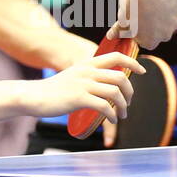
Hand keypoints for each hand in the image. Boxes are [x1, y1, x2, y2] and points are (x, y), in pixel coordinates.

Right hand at [22, 52, 143, 122]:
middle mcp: (87, 71)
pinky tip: (112, 120)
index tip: (142, 71)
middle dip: (129, 92)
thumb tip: (106, 87)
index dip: (132, 63)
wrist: (34, 96)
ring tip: (121, 115)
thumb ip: (89, 78)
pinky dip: (112, 115)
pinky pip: (104, 106)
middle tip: (128, 103)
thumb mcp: (73, 76)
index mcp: (87, 63)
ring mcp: (83, 84)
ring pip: (115, 93)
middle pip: (120, 77)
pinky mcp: (79, 98)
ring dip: (123, 106)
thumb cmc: (54, 90)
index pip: (116, 56)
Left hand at [114, 0, 176, 49]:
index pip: (146, 42)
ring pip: (169, 20)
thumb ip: (118, 30)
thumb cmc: (132, 4)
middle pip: (160, 33)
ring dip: (162, 15)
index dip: (140, 33)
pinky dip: (169, 3)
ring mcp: (175, 21)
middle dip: (153, 25)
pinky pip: (175, 7)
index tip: (135, 23)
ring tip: (151, 2)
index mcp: (151, 41)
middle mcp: (166, 35)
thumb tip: (110, 36)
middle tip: (143, 12)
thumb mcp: (122, 19)